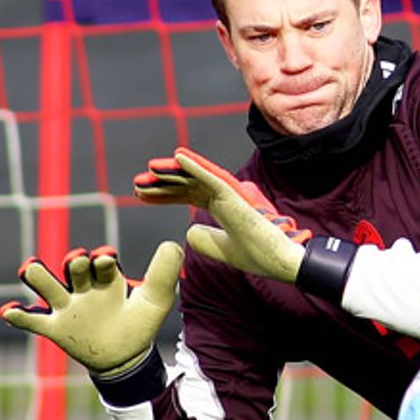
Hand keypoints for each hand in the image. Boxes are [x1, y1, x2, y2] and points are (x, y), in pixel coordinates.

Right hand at [0, 242, 183, 376]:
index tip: (106, 259)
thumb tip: (172, 243)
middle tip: (79, 262)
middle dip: (75, 263)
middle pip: (73, 268)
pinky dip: (19, 316)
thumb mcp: (155, 301)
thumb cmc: (139, 324)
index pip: (101, 262)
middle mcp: (83, 288)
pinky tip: (9, 311)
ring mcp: (66, 307)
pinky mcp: (55, 327)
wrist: (125, 358)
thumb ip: (164, 274)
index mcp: (107, 279)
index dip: (102, 259)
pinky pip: (32, 321)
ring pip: (47, 286)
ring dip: (38, 276)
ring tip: (31, 268)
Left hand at [134, 146, 309, 282]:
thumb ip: (205, 240)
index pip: (187, 195)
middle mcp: (225, 198)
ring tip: (150, 168)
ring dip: (173, 171)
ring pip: (197, 178)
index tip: (141, 194)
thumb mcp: (222, 250)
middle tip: (138, 182)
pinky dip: (196, 167)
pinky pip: (214, 178)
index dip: (164, 193)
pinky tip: (179, 158)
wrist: (282, 262)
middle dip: (161, 183)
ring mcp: (231, 196)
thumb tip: (189, 230)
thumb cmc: (259, 255)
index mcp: (221, 208)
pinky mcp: (237, 197)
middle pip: (187, 184)